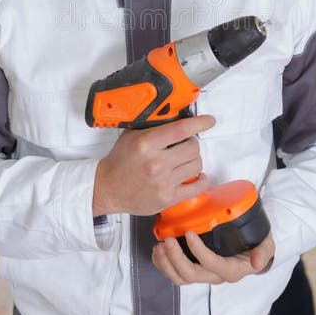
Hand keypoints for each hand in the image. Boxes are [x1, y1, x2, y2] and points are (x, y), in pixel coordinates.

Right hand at [93, 115, 214, 216]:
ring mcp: (163, 182)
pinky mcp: (167, 198)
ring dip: (194, 160)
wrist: (107, 188)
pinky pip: (197, 187)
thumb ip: (153, 125)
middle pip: (193, 147)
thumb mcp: (131, 135)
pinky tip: (197, 176)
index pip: (182, 129)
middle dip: (192, 143)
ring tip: (185, 159)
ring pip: (197, 165)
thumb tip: (176, 115)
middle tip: (185, 144)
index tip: (208, 121)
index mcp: (146, 144)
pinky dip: (202, 180)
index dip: (200, 123)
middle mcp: (156, 163)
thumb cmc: (120, 162)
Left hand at [152, 230, 275, 284]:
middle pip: (191, 274)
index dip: (199, 251)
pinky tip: (158, 252)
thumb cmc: (257, 246)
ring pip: (180, 278)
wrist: (251, 252)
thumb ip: (264, 252)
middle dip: (176, 258)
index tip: (189, 233)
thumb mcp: (266, 245)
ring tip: (160, 246)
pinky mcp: (194, 270)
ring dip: (166, 264)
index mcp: (231, 270)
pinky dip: (163, 265)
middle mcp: (215, 276)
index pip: (212, 264)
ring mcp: (203, 275)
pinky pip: (175, 274)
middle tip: (167, 240)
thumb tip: (258, 263)